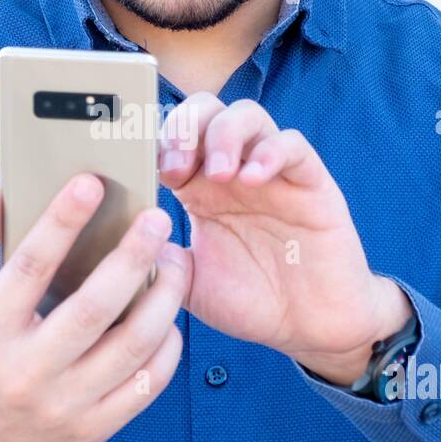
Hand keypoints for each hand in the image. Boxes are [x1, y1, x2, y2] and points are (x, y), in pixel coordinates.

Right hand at [0, 173, 192, 441]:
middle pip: (94, 308)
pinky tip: (169, 314)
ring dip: (164, 297)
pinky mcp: (95, 428)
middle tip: (157, 219)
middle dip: (133, 257)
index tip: (90, 184)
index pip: (29, 268)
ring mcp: (65, 405)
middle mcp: (27, 372)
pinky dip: (168, 345)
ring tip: (176, 260)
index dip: (61, 222)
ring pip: (133, 346)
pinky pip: (148, 384)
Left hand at [158, 94, 411, 385]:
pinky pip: (292, 145)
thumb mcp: (190, 285)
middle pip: (206, 111)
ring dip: (224, 134)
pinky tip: (254, 179)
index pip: (173, 138)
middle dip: (185, 128)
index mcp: (200, 190)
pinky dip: (270, 152)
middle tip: (177, 169)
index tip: (148, 175)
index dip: (156, 144)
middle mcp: (235, 172)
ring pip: (247, 115)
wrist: (311, 329)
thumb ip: (160, 261)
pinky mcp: (311, 182)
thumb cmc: (251, 303)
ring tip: (217, 174)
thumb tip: (129, 235)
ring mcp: (273, 173)